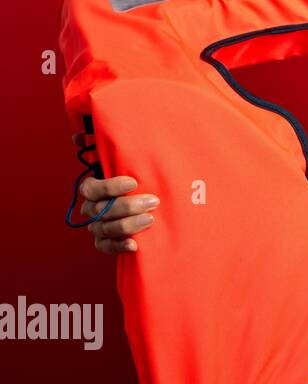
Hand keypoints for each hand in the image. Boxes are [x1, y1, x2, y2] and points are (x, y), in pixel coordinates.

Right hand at [71, 132, 158, 254]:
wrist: (149, 204)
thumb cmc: (138, 179)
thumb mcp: (129, 163)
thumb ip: (109, 148)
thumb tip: (78, 136)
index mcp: (92, 188)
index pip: (92, 189)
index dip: (111, 186)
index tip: (134, 182)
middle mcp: (91, 208)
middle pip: (101, 210)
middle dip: (128, 206)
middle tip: (153, 201)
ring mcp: (97, 226)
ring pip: (105, 228)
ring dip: (128, 225)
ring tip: (151, 219)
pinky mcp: (104, 242)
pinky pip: (106, 247)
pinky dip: (119, 246)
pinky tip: (135, 244)